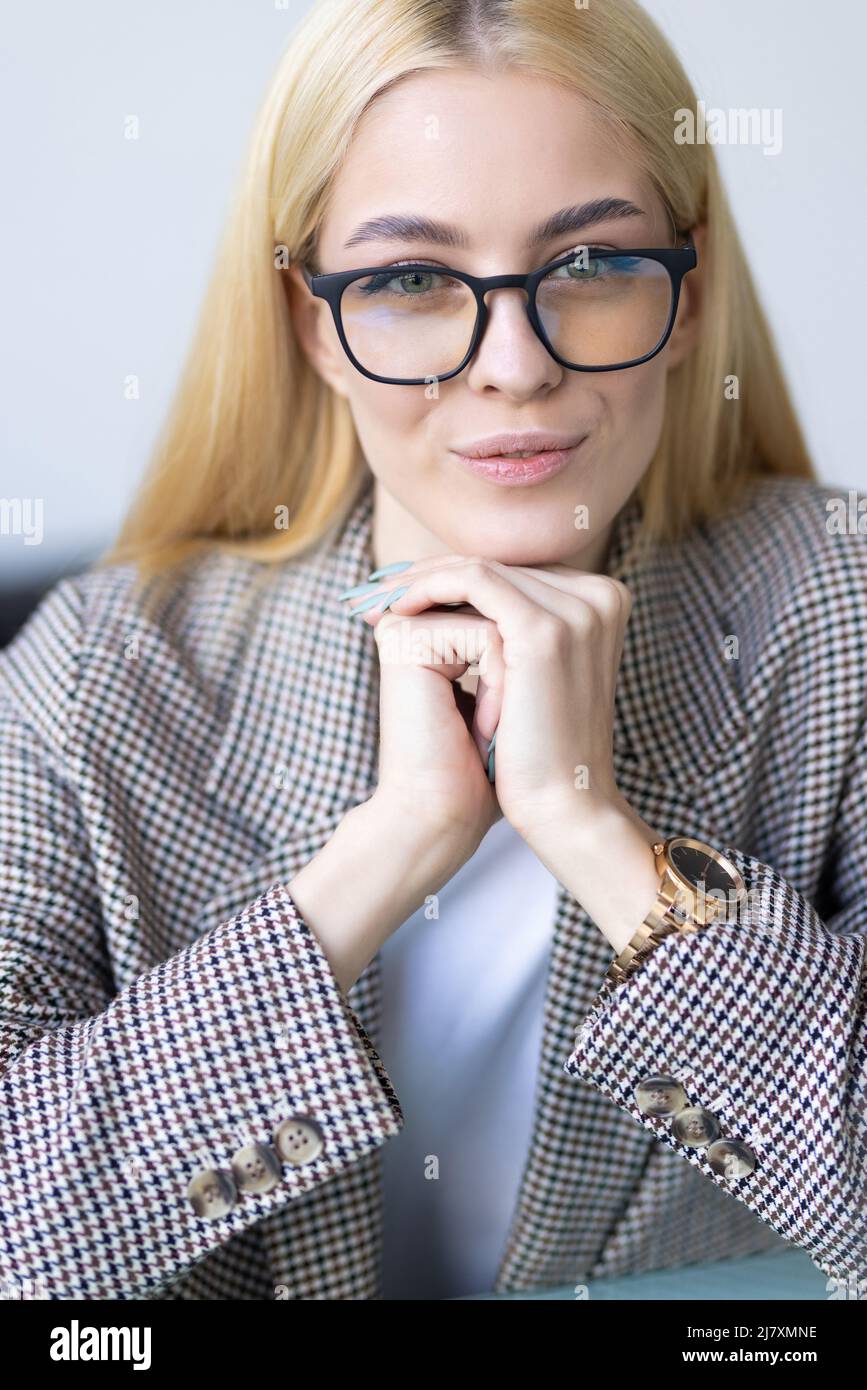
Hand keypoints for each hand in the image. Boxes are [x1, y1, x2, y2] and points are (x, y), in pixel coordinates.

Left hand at [346, 552, 631, 839]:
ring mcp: (577, 610)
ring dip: (421, 580)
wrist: (565, 807)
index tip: (404, 591)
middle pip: (499, 566)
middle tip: (379, 589)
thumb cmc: (544, 753)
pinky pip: (474, 582)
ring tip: (379, 600)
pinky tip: (396, 607)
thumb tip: (461, 605)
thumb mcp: (536, 680)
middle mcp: (601, 596)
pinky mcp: (545, 629)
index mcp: (603, 604)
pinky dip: (428, 587)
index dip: (456, 579)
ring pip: (481, 568)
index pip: (516, 574)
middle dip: (432, 575)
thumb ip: (517, 635)